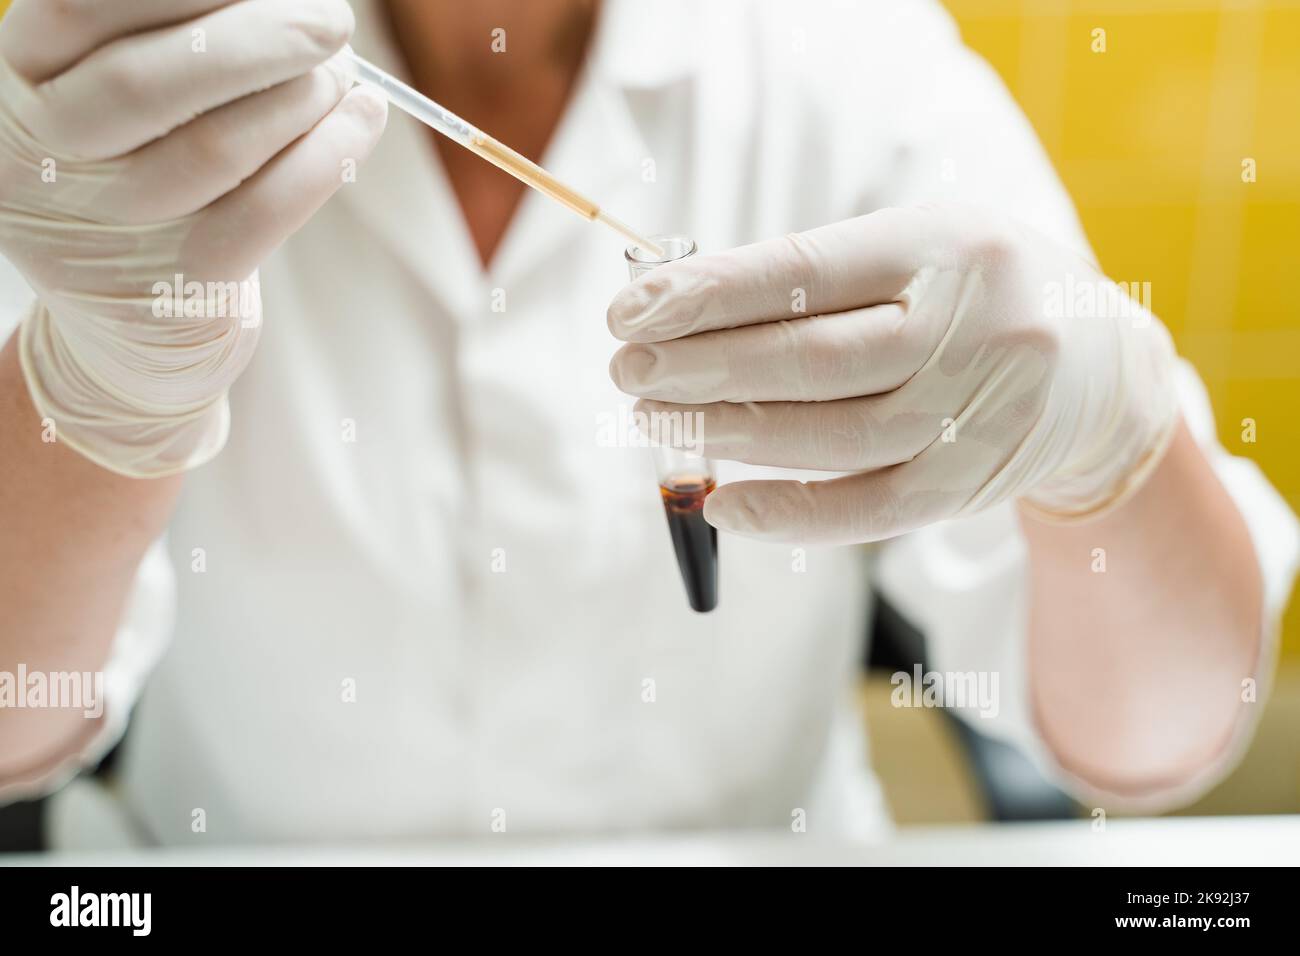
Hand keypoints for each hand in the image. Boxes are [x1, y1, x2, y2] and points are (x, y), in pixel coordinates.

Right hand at [0, 0, 386, 476]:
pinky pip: (266, 212)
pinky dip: (329, 156)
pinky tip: (364, 118)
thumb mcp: (126, 84)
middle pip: (145, 83)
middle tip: (332, 20)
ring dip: (302, 98)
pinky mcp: (180, 284)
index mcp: (20, 78)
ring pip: (214, 149)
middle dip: (259, 38)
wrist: (137, 311)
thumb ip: (179, 29)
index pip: (82, 8)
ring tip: (343, 73)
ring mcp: (110, 228)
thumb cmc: (144, 162)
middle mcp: (47, 155)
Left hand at [608, 205, 1178, 543]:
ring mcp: (981, 409)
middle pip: (813, 358)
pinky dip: (791, 514)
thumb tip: (678, 306)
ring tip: (655, 419)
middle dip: (703, 366)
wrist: (1101, 366)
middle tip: (627, 368)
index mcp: (946, 243)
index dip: (710, 294)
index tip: (633, 308)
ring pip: (833, 436)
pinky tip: (724, 504)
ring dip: (729, 433)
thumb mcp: (915, 251)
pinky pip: (871, 509)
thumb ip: (815, 276)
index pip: (806, 270)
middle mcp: (974, 323)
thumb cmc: (972, 295)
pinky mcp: (975, 482)